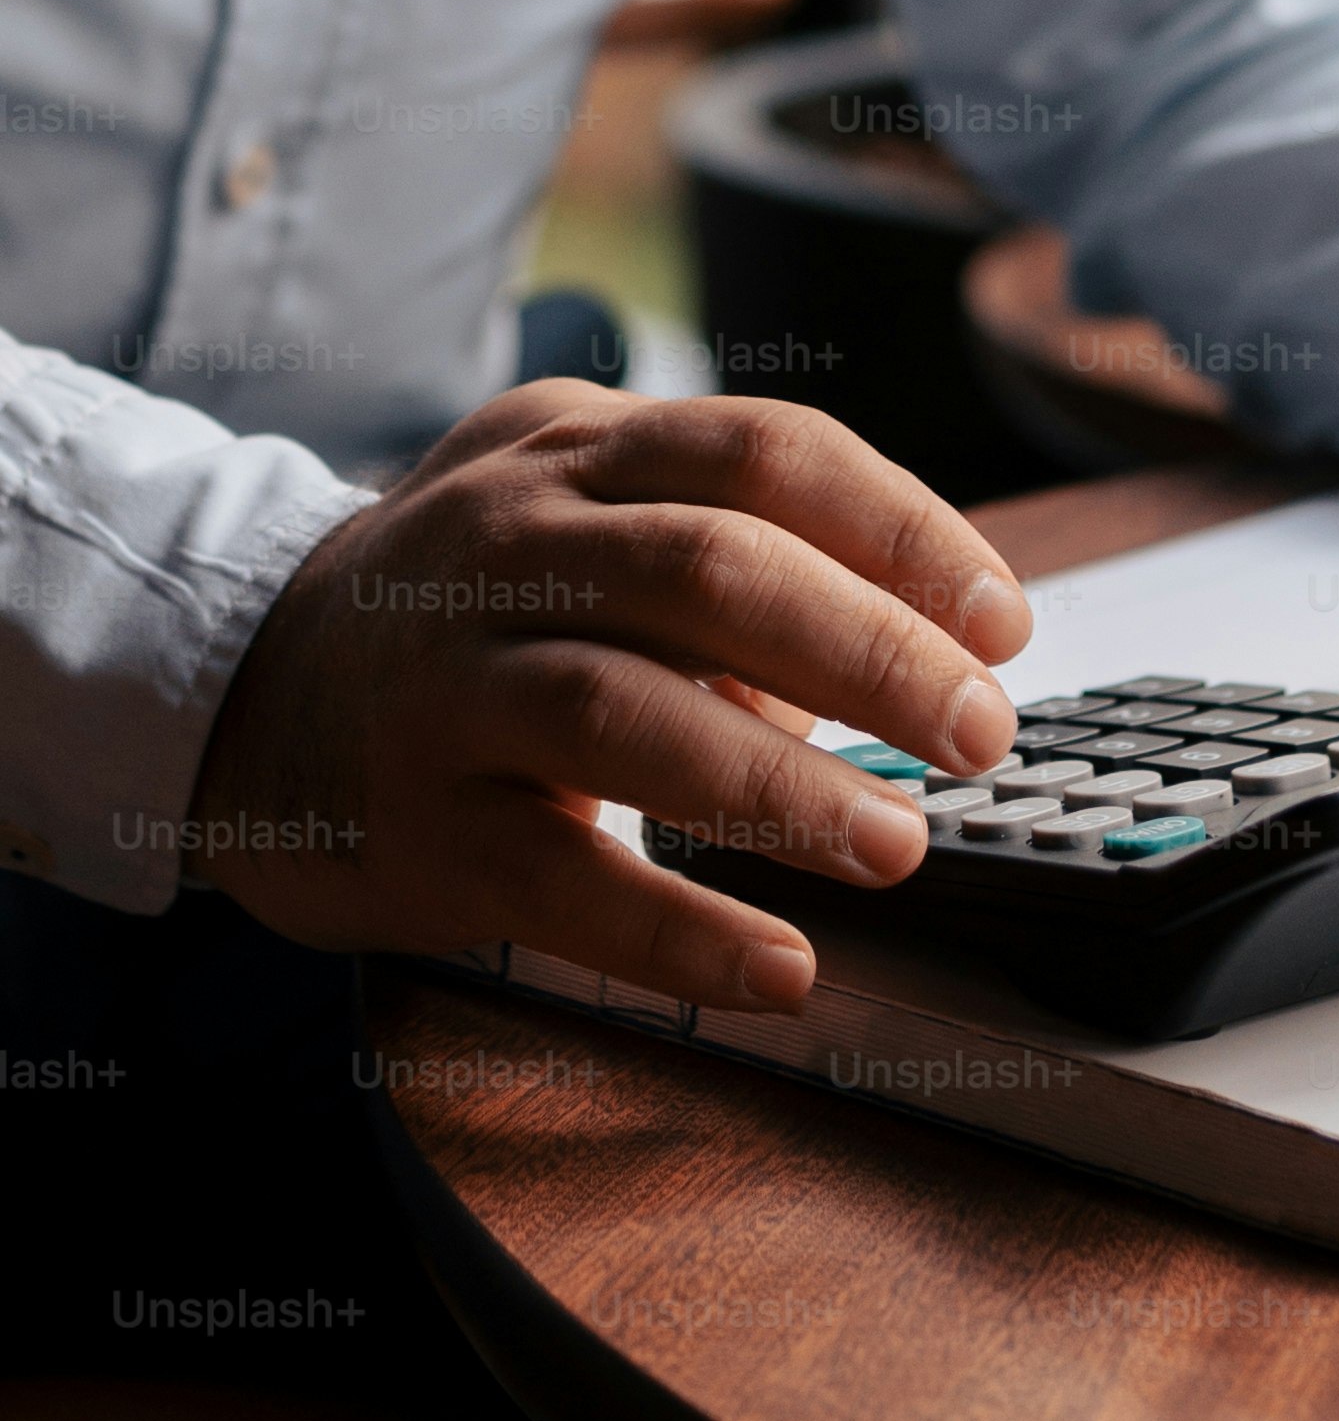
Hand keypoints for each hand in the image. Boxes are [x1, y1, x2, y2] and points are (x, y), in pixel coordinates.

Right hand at [186, 384, 1030, 1012]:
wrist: (250, 690)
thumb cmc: (497, 612)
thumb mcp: (603, 524)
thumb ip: (755, 563)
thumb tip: (938, 654)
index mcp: (584, 450)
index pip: (769, 453)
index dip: (905, 534)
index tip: (1006, 623)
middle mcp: (505, 543)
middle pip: (711, 570)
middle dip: (873, 653)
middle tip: (981, 733)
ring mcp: (448, 678)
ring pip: (627, 710)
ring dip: (786, 786)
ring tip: (899, 845)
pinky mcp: (415, 821)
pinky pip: (556, 878)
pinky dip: (680, 932)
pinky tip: (780, 969)